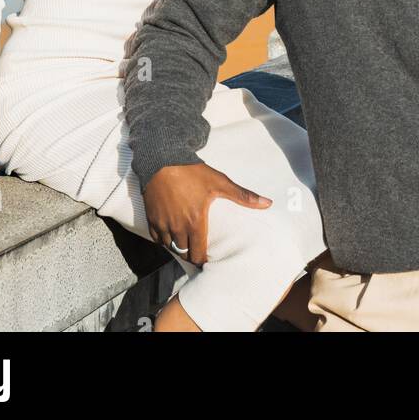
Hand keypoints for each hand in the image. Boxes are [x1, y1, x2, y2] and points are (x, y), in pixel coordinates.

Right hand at [144, 164, 271, 265]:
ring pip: (169, 247)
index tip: (207, 258)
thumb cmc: (192, 172)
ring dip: (177, 246)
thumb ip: (242, 195)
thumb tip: (268, 203)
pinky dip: (163, 239)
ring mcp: (163, 224)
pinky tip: (170, 232)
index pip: (198, 255)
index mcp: (195, 223)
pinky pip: (156, 238)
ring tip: (184, 241)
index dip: (203, 260)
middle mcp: (177, 228)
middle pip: (183, 253)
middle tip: (197, 250)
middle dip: (191, 254)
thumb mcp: (219, 182)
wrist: (162, 159)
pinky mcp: (151, 218)